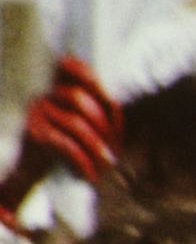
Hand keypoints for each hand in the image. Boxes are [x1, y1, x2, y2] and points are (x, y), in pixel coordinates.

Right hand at [7, 59, 116, 202]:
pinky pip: (66, 143)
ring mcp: (35, 113)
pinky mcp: (33, 133)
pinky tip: (91, 174)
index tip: (113, 103)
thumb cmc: (65, 147)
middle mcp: (43, 96)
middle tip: (115, 149)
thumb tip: (115, 104)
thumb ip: (98, 110)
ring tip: (108, 163)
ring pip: (74, 123)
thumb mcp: (83, 127)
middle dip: (103, 125)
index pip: (72, 69)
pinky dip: (83, 160)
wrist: (32, 171)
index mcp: (55, 89)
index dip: (92, 79)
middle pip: (78, 97)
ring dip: (97, 146)